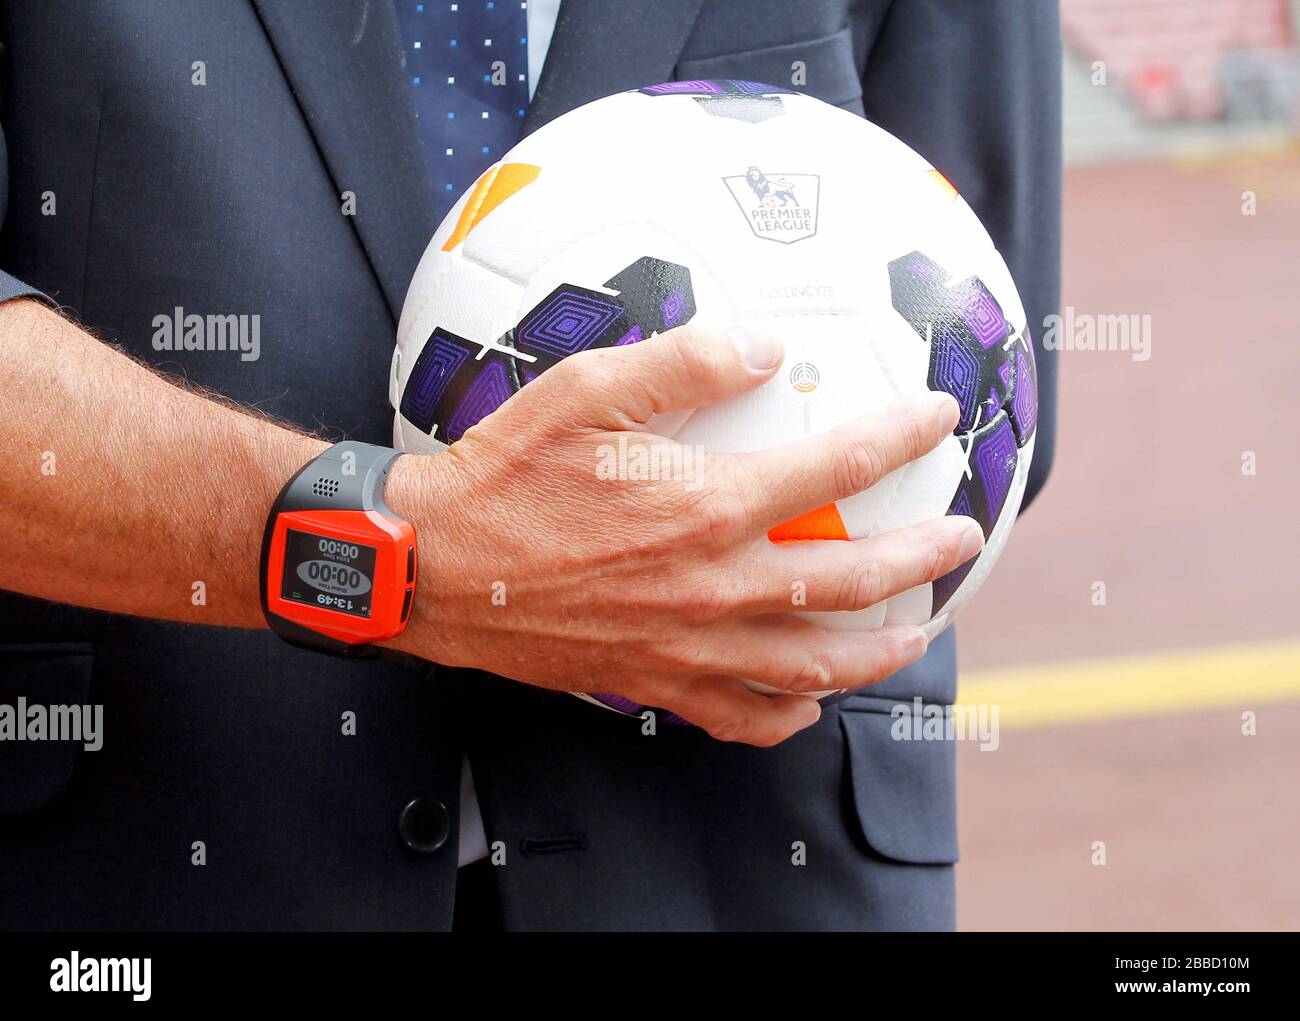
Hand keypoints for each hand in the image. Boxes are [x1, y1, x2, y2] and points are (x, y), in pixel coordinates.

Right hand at [385, 321, 980, 745]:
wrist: (436, 568)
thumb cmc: (505, 476)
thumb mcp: (584, 390)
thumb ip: (683, 361)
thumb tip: (765, 344)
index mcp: (705, 507)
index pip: (835, 468)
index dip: (900, 437)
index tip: (938, 419)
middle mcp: (712, 585)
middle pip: (850, 581)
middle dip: (921, 557)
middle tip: (960, 538)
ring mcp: (688, 645)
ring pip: (812, 664)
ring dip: (879, 649)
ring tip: (916, 632)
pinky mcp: (654, 683)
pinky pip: (740, 717)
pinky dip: (787, 715)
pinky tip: (807, 702)